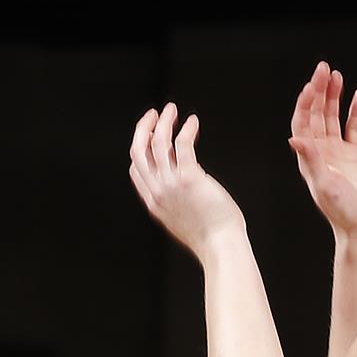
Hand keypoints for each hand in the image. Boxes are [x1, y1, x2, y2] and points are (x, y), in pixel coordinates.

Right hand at [128, 101, 244, 257]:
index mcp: (154, 202)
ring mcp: (171, 184)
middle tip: (153, 114)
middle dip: (143, 128)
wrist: (220, 246)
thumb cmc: (211, 236)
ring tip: (172, 110)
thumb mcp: (182, 220)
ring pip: (157, 143)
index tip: (150, 135)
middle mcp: (158, 191)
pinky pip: (182, 145)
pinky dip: (186, 129)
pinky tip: (193, 122)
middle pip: (138, 152)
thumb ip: (176, 202)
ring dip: (162, 122)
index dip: (140, 149)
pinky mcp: (189, 177)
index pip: (136, 170)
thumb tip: (183, 187)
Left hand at [288, 60, 356, 240]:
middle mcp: (321, 153)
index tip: (312, 85)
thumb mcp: (325, 185)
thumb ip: (312, 161)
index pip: (302, 124)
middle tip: (324, 69)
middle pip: (316, 115)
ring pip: (333, 119)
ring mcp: (338, 154)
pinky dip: (355, 113)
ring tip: (338, 77)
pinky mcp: (356, 158)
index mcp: (310, 159)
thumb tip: (295, 139)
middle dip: (319, 91)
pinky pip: (354, 129)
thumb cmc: (344, 212)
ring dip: (334, 98)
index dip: (305, 103)